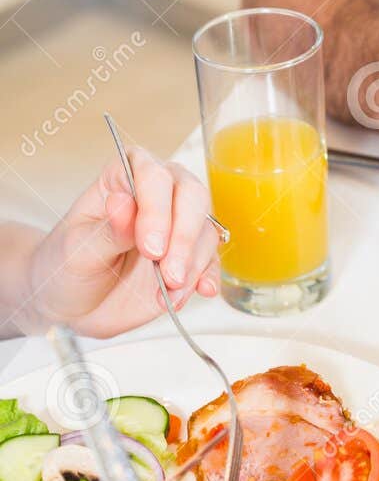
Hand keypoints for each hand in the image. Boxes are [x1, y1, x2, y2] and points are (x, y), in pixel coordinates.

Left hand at [26, 149, 220, 337]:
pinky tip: (201, 290)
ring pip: (204, 230)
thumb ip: (106, 231)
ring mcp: (177, 225)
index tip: (150, 247)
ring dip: (193, 264)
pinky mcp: (188, 256)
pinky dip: (206, 276)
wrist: (72, 303)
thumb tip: (122, 203)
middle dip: (184, 237)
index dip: (157, 210)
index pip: (153, 176)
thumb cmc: (66, 265)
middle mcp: (157, 194)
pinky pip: (210, 260)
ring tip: (169, 291)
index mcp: (124, 177)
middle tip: (169, 273)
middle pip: (191, 196)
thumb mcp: (77, 250)